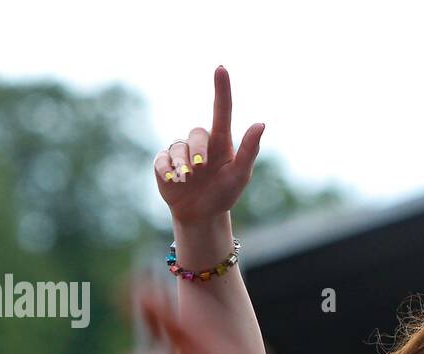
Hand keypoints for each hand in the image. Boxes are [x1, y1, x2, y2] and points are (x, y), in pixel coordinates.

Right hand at [155, 66, 264, 225]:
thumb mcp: (240, 174)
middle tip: (200, 167)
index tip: (221, 68)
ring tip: (186, 179)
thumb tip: (261, 123)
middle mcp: (200, 143)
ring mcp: (181, 152)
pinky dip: (166, 169)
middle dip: (198, 150)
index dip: (222, 89)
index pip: (222, 110)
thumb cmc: (225, 193)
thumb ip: (249, 150)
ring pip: (178, 147)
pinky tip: (172, 179)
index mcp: (221, 141)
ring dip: (182, 163)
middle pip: (197, 134)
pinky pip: (162, 160)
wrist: (202, 215)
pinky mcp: (165, 164)